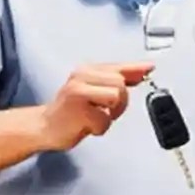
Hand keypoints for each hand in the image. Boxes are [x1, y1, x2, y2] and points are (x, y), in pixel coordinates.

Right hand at [37, 62, 153, 151]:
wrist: (44, 127)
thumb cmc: (71, 109)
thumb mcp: (94, 89)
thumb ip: (119, 78)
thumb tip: (145, 69)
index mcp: (87, 70)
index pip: (118, 66)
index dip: (137, 69)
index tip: (150, 68)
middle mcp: (81, 76)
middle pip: (121, 83)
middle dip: (120, 101)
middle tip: (106, 110)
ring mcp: (78, 92)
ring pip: (116, 96)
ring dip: (111, 114)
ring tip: (96, 116)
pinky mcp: (77, 110)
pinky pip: (105, 119)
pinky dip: (100, 127)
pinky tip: (86, 125)